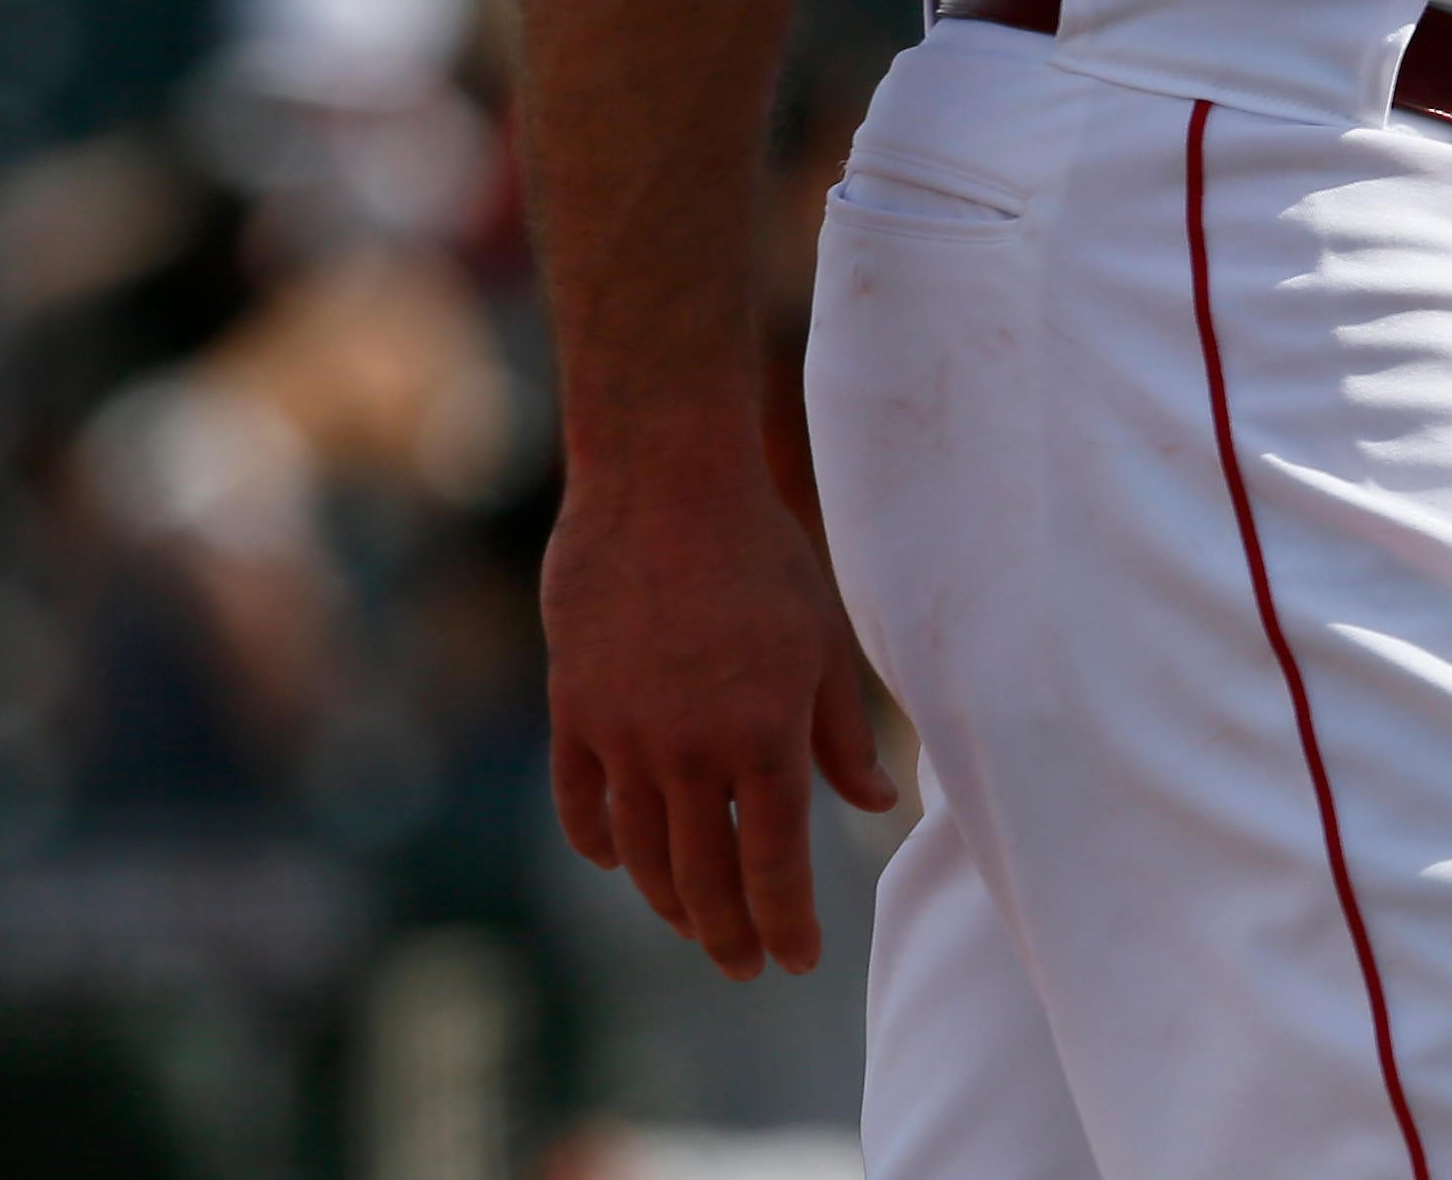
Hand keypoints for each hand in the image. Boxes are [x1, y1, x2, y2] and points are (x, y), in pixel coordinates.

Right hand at [544, 438, 894, 976]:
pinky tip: (617, 861)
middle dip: (728, 934)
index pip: (775, 865)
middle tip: (744, 965)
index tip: (797, 961)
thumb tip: (878, 804)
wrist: (664, 486)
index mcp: (766, 739)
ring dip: (668, 901)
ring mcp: (625, 737)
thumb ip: (844, 736)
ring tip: (692, 924)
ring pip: (641, 854)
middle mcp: (692, 753)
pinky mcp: (574, 712)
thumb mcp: (823, 644)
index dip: (786, 923)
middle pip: (705, 878)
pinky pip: (581, 803)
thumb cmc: (763, 558)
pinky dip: (600, 844)